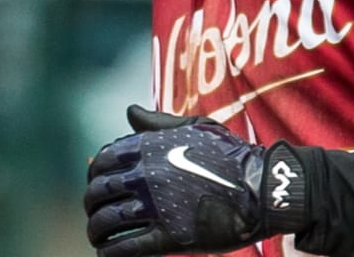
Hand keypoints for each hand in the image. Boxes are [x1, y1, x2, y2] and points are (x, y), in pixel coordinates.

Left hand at [85, 107, 309, 256]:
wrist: (262, 187)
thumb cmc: (233, 156)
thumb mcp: (196, 127)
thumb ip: (159, 123)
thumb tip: (130, 112)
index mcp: (150, 148)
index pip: (104, 160)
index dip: (94, 174)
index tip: (98, 183)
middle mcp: (147, 176)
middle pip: (99, 192)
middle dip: (91, 204)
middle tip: (96, 212)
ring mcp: (157, 207)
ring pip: (107, 222)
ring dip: (97, 231)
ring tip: (99, 238)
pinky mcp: (170, 238)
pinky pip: (126, 248)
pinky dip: (110, 253)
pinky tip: (109, 253)